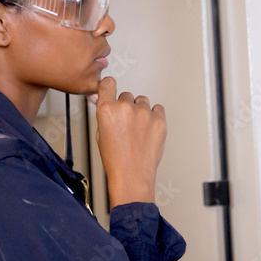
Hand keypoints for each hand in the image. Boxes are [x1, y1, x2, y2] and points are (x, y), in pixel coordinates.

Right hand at [93, 77, 166, 205]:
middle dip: (126, 106)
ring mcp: (144, 114)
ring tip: (137, 129)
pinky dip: (154, 116)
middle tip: (126, 124)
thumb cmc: (116, 160)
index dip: (109, 87)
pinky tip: (148, 128)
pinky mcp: (160, 120)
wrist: (132, 176)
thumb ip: (104, 114)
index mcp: (107, 110)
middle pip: (127, 95)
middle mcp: (126, 108)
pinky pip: (158, 109)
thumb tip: (103, 100)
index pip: (108, 83)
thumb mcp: (100, 134)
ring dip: (140, 111)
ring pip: (142, 101)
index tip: (111, 89)